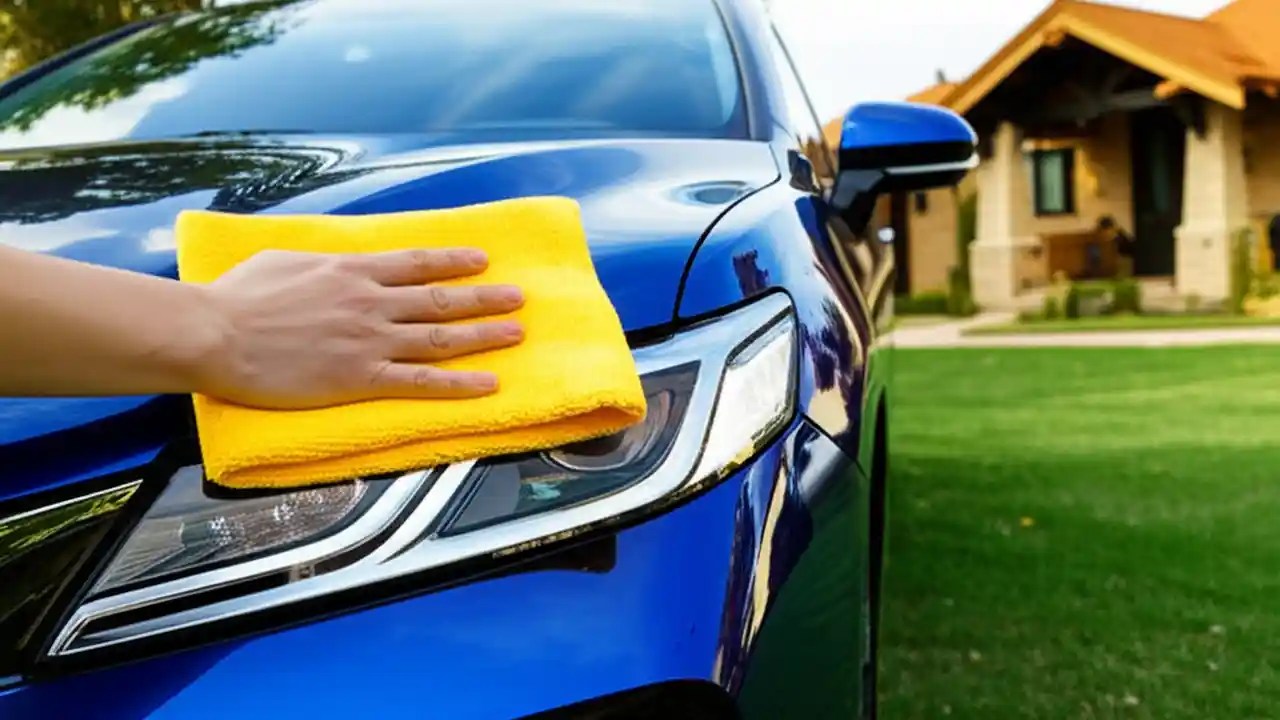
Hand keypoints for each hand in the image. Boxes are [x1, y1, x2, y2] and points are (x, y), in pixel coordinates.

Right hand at [197, 248, 523, 408]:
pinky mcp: (361, 378)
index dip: (453, 260)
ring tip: (516, 333)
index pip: (416, 263)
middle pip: (441, 299)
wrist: (215, 333)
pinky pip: (422, 381)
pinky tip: (488, 383)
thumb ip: (320, 262)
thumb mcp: (283, 260)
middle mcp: (370, 302)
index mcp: (351, 270)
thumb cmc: (237, 297)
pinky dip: (459, 383)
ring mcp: (370, 340)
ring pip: (441, 337)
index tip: (481, 259)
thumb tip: (333, 262)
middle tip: (518, 297)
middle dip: (484, 297)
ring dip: (484, 335)